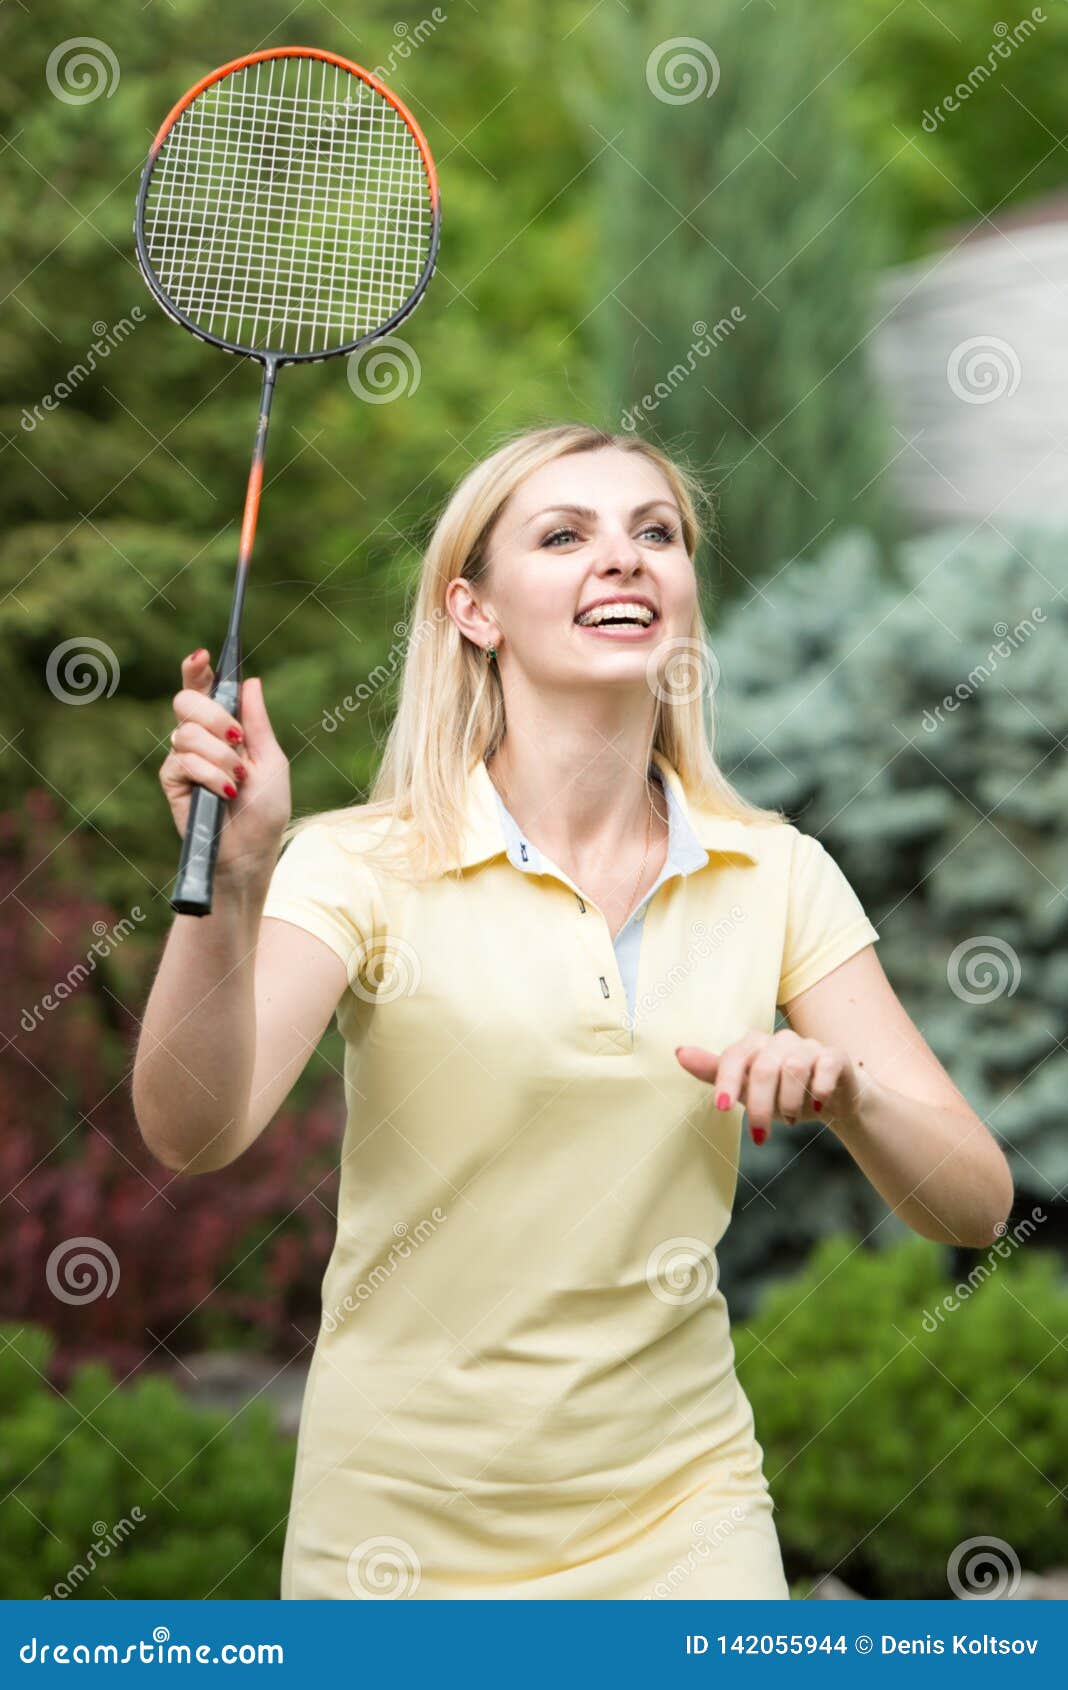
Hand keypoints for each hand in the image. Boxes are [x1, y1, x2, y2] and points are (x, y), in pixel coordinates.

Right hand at [160, 648, 290, 886]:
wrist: (250, 852)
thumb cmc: (265, 810)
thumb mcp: (271, 761)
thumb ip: (257, 723)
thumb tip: (252, 681)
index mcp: (225, 728)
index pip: (204, 690)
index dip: (197, 670)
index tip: (202, 656)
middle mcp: (200, 738)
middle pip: (186, 701)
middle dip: (213, 714)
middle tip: (236, 738)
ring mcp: (184, 758)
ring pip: (187, 732)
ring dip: (220, 756)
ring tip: (238, 780)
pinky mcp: (172, 781)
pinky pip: (183, 761)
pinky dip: (209, 774)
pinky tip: (225, 790)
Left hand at [674, 1029, 868, 1143]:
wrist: (830, 1100)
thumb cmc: (780, 1093)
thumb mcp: (745, 1089)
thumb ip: (714, 1072)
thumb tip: (679, 1053)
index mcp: (754, 1045)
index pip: (734, 1056)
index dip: (726, 1081)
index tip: (721, 1107)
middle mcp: (780, 1040)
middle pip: (763, 1068)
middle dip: (759, 1107)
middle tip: (759, 1136)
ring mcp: (808, 1045)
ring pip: (793, 1067)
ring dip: (789, 1102)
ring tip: (789, 1120)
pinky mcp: (834, 1056)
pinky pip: (826, 1065)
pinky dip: (819, 1090)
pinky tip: (817, 1107)